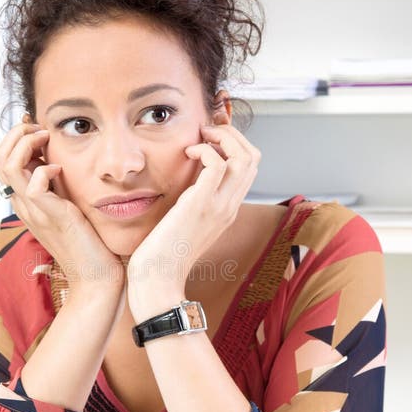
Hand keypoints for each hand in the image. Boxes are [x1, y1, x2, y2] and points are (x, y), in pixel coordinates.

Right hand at [0, 121, 125, 293]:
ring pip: (7, 165)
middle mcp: (23, 205)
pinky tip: (61, 171)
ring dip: (26, 143)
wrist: (96, 276)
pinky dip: (46, 169)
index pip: (1, 161)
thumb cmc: (88, 241)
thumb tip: (54, 157)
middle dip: (16, 133)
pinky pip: (33, 185)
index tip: (36, 126)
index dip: (13, 137)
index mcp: (25, 201)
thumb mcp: (67, 204)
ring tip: (47, 139)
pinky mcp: (51, 217)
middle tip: (41, 130)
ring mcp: (34, 211)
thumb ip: (57, 184)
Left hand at [127, 120, 260, 311]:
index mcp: (227, 210)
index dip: (235, 145)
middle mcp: (230, 207)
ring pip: (244, 157)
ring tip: (200, 139)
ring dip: (223, 138)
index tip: (210, 139)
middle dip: (232, 135)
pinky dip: (205, 150)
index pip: (249, 168)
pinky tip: (188, 154)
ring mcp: (219, 207)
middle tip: (207, 132)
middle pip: (253, 158)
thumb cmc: (164, 253)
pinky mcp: (200, 206)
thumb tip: (188, 178)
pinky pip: (217, 165)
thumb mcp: (186, 221)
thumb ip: (194, 200)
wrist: (158, 278)